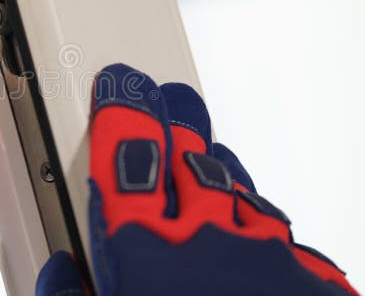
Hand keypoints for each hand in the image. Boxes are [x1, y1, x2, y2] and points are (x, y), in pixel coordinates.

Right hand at [36, 64, 356, 295]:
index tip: (118, 90)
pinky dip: (251, 205)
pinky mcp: (304, 274)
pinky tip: (246, 204)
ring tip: (199, 140)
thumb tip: (60, 274)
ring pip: (231, 182)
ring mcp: (260, 253)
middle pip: (181, 157)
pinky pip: (272, 222)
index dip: (118, 118)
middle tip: (161, 95)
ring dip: (211, 157)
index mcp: (145, 256)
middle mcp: (204, 240)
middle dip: (167, 120)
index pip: (122, 167)